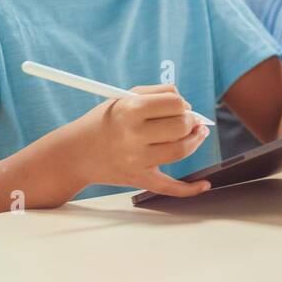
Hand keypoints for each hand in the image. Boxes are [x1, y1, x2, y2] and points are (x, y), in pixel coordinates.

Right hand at [70, 84, 212, 197]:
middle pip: (181, 126)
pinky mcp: (139, 179)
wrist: (76, 152)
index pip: (175, 103)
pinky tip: (204, 184)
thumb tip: (187, 105)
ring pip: (181, 150)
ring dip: (196, 141)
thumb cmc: (104, 121)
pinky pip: (169, 187)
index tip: (181, 107)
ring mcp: (137, 160)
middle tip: (190, 121)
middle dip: (191, 121)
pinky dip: (189, 188)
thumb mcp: (124, 96)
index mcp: (130, 110)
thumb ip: (158, 93)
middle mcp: (133, 135)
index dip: (183, 104)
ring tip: (197, 134)